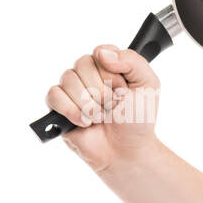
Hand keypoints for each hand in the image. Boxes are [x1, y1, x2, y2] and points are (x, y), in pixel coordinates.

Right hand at [45, 45, 161, 173]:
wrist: (127, 150)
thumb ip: (132, 61)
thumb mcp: (148, 85)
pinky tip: (85, 122)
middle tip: (112, 106)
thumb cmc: (138, 120)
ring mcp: (72, 89)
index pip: (100, 52)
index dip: (113, 74)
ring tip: (100, 117)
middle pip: (82, 64)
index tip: (123, 89)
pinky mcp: (58, 106)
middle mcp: (88, 73)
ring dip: (89, 104)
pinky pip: (53, 95)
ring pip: (68, 79)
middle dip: (102, 91)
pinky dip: (71, 110)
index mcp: (109, 65)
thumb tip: (102, 52)